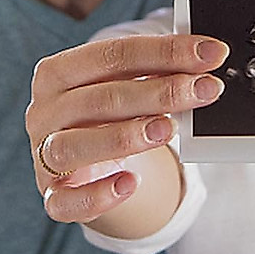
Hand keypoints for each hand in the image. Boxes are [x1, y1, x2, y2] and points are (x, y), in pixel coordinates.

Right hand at [25, 34, 227, 224]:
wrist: (82, 170)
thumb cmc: (105, 122)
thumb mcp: (124, 93)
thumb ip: (152, 76)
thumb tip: (202, 61)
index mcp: (56, 74)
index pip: (112, 55)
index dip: (164, 52)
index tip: (210, 54)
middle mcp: (44, 112)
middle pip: (101, 99)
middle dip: (159, 92)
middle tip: (204, 90)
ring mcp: (43, 156)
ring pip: (76, 145)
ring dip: (126, 136)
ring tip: (169, 130)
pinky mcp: (52, 197)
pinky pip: (68, 201)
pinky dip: (99, 194)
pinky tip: (130, 184)